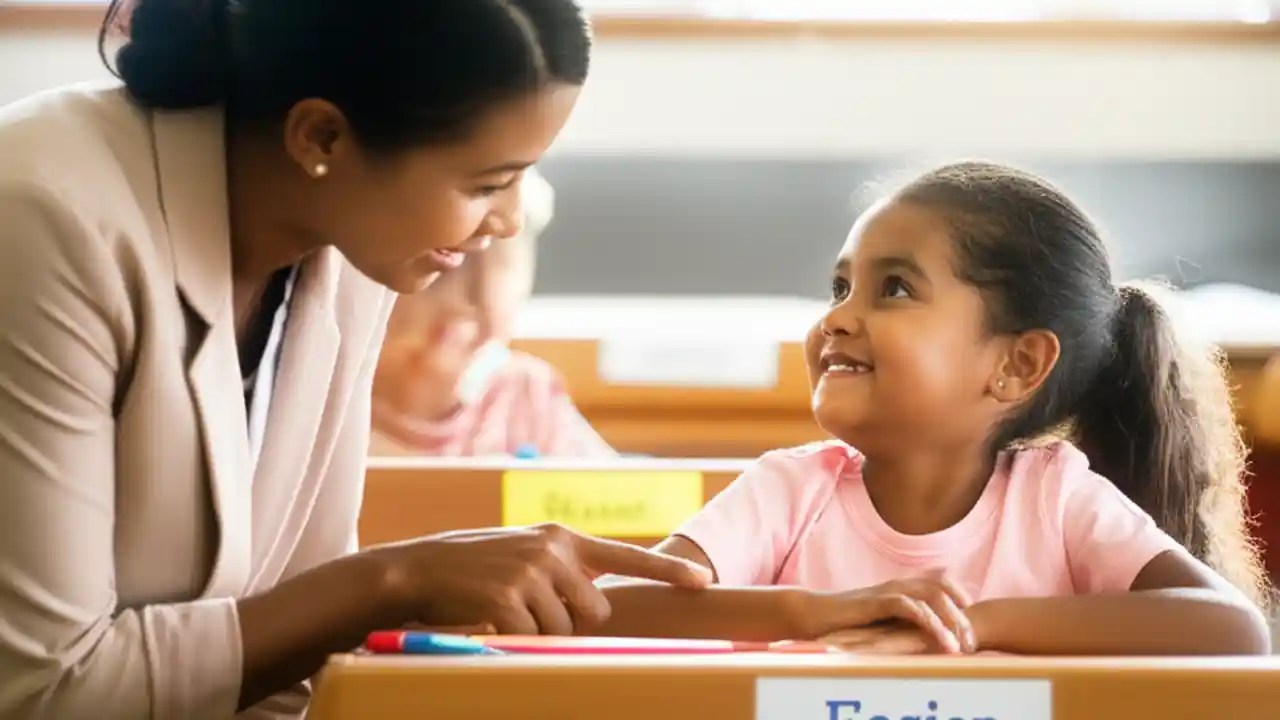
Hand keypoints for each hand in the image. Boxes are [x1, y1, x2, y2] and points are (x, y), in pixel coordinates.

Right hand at [367, 524, 712, 635]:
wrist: (418, 569)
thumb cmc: (475, 567)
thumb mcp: (524, 552)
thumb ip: (564, 568)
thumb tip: (602, 603)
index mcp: (560, 536)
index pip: (625, 555)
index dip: (667, 572)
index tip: (703, 583)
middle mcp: (552, 549)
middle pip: (595, 609)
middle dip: (571, 621)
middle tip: (530, 608)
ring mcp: (531, 572)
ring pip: (564, 629)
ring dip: (539, 632)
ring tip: (504, 609)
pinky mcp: (509, 598)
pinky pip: (533, 639)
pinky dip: (514, 639)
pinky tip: (490, 619)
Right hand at [809, 571, 975, 652]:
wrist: (815, 614)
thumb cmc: (845, 620)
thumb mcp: (879, 618)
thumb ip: (900, 620)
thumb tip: (923, 634)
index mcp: (900, 586)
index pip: (939, 580)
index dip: (959, 594)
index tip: (970, 619)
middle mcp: (897, 584)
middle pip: (941, 588)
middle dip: (959, 615)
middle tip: (971, 641)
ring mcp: (887, 591)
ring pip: (930, 595)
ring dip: (949, 620)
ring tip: (958, 645)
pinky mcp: (876, 602)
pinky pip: (909, 607)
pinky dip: (928, 621)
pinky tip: (939, 638)